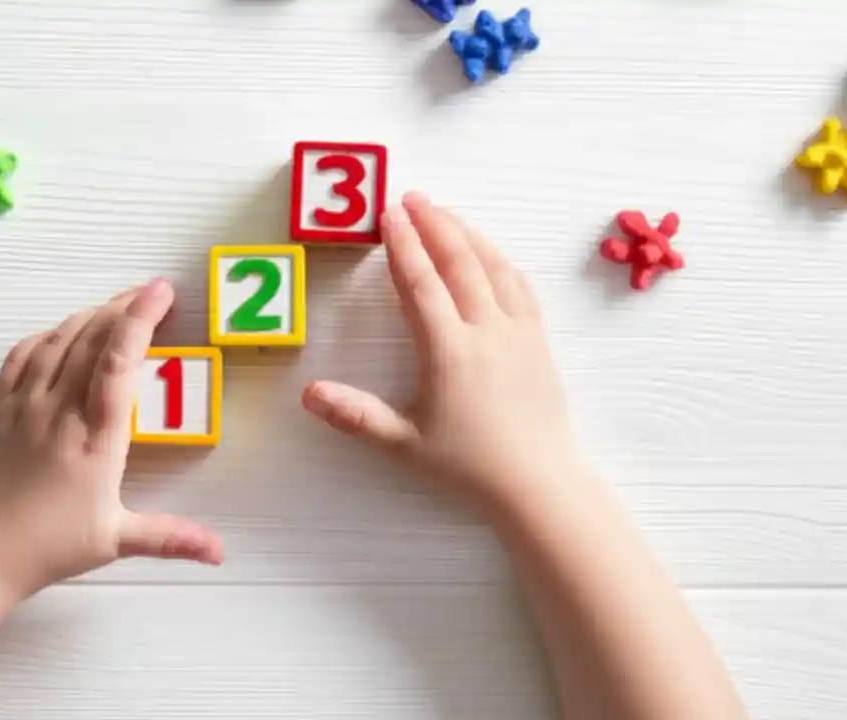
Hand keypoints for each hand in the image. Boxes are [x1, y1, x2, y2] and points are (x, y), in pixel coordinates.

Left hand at [0, 279, 222, 597]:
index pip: (117, 362)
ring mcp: (26, 407)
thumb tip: (219, 552)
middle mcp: (59, 410)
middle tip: (149, 291)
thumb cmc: (48, 545)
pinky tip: (58, 333)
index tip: (160, 293)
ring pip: (57, 342)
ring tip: (114, 304)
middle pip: (90, 340)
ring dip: (88, 315)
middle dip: (123, 307)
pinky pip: (21, 359)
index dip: (140, 321)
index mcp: (94, 436)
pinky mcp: (1, 412)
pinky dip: (44, 337)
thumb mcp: (115, 540)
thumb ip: (170, 537)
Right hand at [303, 192, 579, 510]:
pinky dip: (499, 259)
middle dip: (434, 224)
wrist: (538, 481)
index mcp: (449, 351)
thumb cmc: (469, 466)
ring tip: (444, 212)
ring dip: (467, 233)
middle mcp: (486, 330)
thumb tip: (308, 394)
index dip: (402, 245)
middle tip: (411, 197)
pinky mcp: (538, 340)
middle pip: (459, 261)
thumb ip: (356, 415)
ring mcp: (518, 331)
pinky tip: (488, 252)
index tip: (388, 215)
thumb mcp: (404, 445)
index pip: (421, 283)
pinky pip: (519, 285)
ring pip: (493, 266)